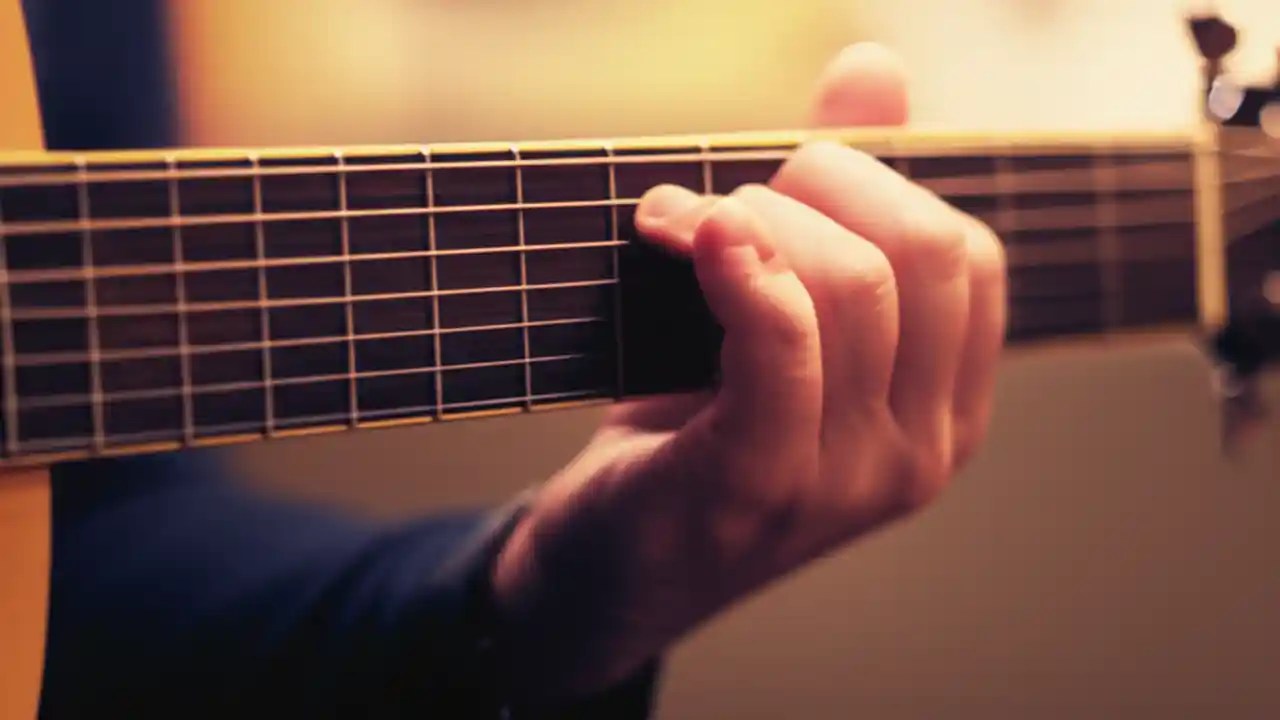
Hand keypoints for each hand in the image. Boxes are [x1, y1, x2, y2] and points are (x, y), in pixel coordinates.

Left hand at [491, 43, 1006, 699]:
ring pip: (848, 284)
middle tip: (727, 202)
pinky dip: (738, 268)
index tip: (780, 186)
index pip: (965, 253)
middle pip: (921, 252)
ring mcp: (851, 477)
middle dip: (817, 185)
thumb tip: (874, 69)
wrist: (606, 566)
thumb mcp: (779, 313)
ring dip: (750, 219)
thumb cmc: (690, 428)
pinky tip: (685, 232)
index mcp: (943, 408)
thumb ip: (836, 200)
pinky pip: (782, 343)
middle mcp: (921, 450)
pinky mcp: (762, 482)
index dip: (872, 185)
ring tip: (672, 226)